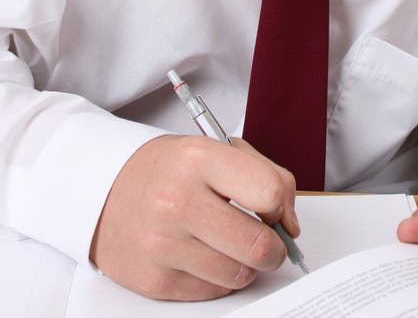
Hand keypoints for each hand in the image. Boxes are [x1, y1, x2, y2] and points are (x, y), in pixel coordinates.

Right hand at [90, 134, 297, 300]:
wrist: (104, 190)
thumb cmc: (170, 169)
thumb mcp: (215, 148)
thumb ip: (265, 173)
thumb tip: (290, 222)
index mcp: (198, 159)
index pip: (269, 192)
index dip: (280, 205)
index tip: (274, 209)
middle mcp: (178, 201)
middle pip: (259, 245)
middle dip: (274, 247)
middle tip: (266, 238)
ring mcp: (163, 244)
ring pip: (240, 274)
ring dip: (246, 264)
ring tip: (231, 243)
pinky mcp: (155, 280)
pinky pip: (214, 291)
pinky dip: (219, 277)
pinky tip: (204, 254)